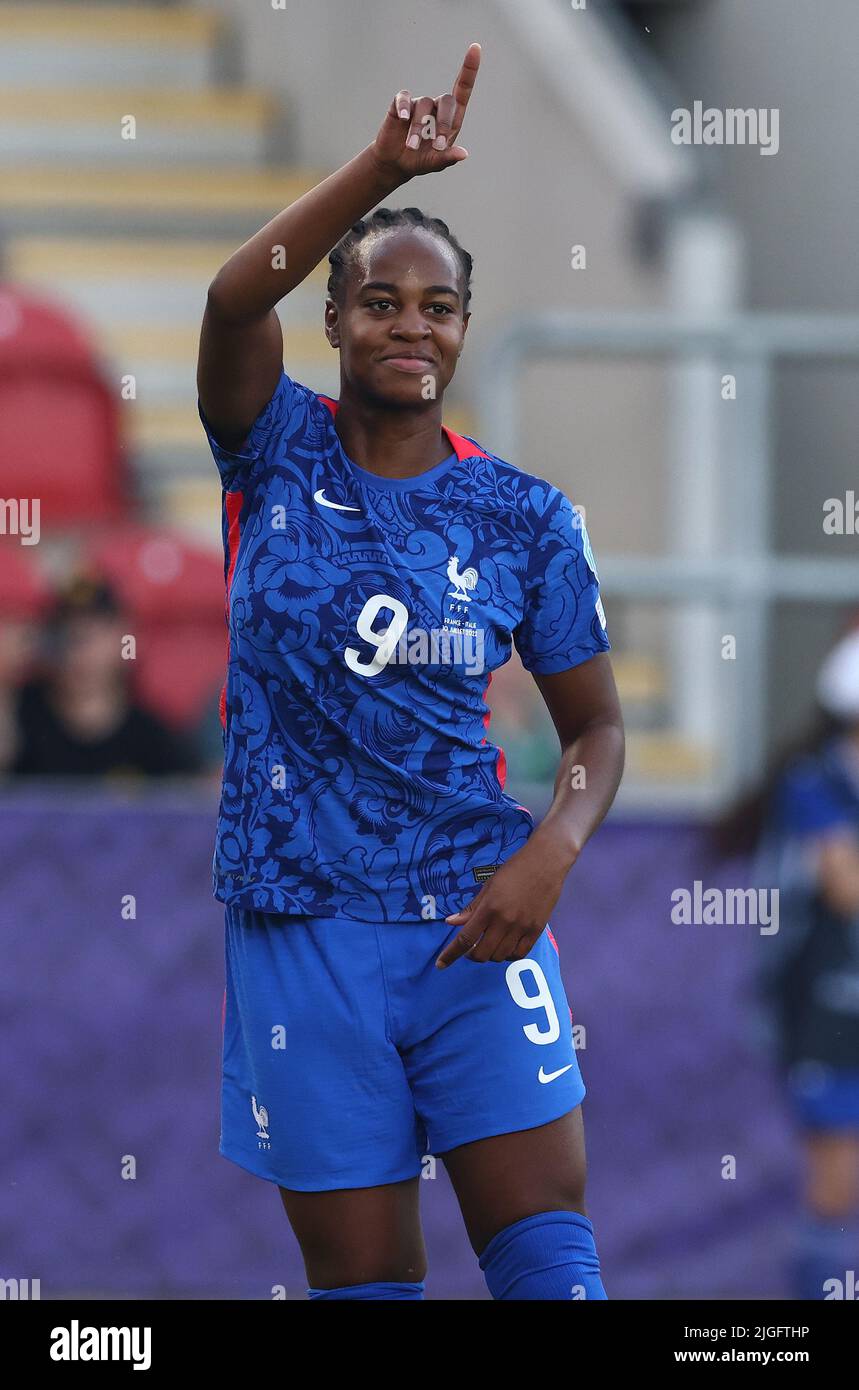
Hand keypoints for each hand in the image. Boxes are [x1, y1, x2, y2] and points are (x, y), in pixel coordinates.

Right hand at [371, 42, 480, 181]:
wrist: (395, 163)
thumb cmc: (420, 160)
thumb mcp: (435, 163)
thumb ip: (447, 158)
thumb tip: (463, 154)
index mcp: (451, 119)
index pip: (463, 90)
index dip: (469, 69)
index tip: (475, 47)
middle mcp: (436, 107)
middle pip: (446, 100)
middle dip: (443, 123)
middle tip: (438, 146)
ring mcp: (419, 104)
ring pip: (424, 105)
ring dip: (418, 128)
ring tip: (412, 147)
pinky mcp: (400, 105)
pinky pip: (403, 98)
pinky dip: (403, 106)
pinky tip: (402, 118)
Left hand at [435, 830, 573, 967]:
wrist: (545, 863)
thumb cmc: (514, 871)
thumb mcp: (488, 886)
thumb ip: (471, 908)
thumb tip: (451, 922)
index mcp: (489, 908)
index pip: (465, 938)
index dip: (450, 954)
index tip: (440, 964)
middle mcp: (504, 922)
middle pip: (482, 953)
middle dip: (471, 955)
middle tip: (471, 947)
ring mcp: (521, 928)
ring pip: (499, 956)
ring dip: (490, 954)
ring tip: (490, 942)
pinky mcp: (536, 931)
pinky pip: (518, 954)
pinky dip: (508, 955)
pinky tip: (505, 946)